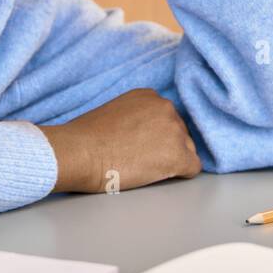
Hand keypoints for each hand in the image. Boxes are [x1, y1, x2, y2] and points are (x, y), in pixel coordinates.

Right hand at [37, 88, 202, 193]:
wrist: (80, 152)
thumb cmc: (85, 137)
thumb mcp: (114, 112)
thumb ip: (135, 118)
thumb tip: (142, 136)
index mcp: (149, 96)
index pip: (166, 118)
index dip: (155, 136)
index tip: (141, 146)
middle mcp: (166, 108)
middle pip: (180, 133)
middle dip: (166, 148)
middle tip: (141, 160)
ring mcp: (174, 131)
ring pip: (187, 150)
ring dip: (171, 161)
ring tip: (144, 169)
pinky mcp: (178, 155)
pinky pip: (193, 168)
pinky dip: (179, 175)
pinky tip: (157, 177)